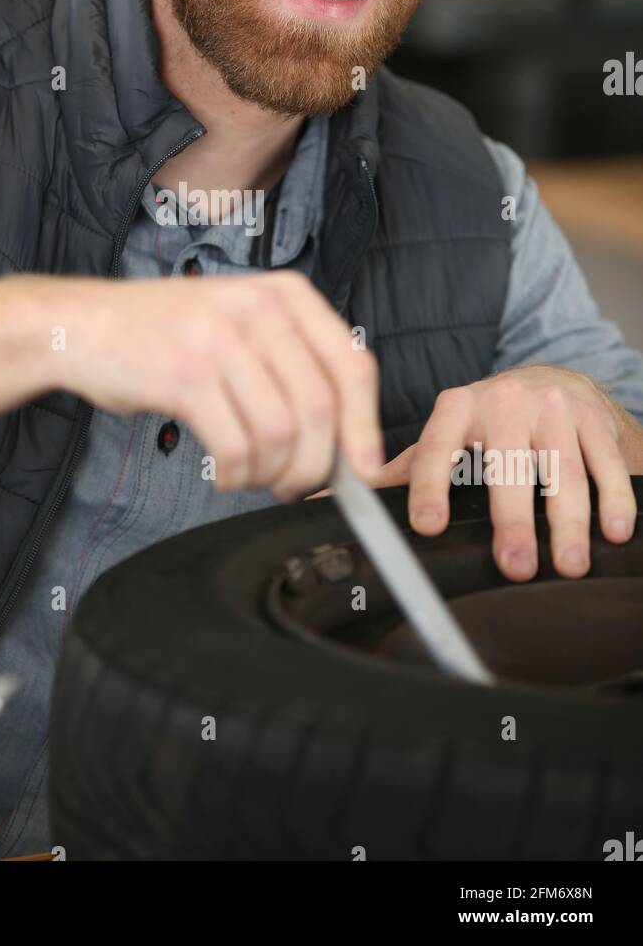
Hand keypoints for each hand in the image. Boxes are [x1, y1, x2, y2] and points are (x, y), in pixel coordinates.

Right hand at [50, 270, 383, 500]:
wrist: (85, 325)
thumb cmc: (169, 334)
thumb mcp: (242, 323)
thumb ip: (295, 364)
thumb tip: (348, 442)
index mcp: (286, 295)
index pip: (352, 366)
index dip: (366, 427)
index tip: (363, 471)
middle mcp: (259, 309)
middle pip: (321, 408)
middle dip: (316, 465)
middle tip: (295, 486)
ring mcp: (221, 340)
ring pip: (282, 433)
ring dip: (272, 474)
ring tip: (252, 476)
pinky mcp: (185, 376)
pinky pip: (237, 447)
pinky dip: (238, 475)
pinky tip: (225, 472)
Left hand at [373, 365, 634, 581]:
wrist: (553, 381)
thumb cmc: (491, 419)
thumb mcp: (445, 434)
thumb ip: (401, 469)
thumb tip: (330, 500)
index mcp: (457, 408)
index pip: (437, 447)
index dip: (430, 485)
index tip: (428, 525)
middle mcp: (505, 402)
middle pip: (508, 465)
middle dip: (511, 519)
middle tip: (515, 565)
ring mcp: (553, 410)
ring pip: (561, 469)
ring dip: (568, 521)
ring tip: (568, 564)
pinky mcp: (595, 421)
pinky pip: (606, 463)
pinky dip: (614, 499)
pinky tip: (614, 531)